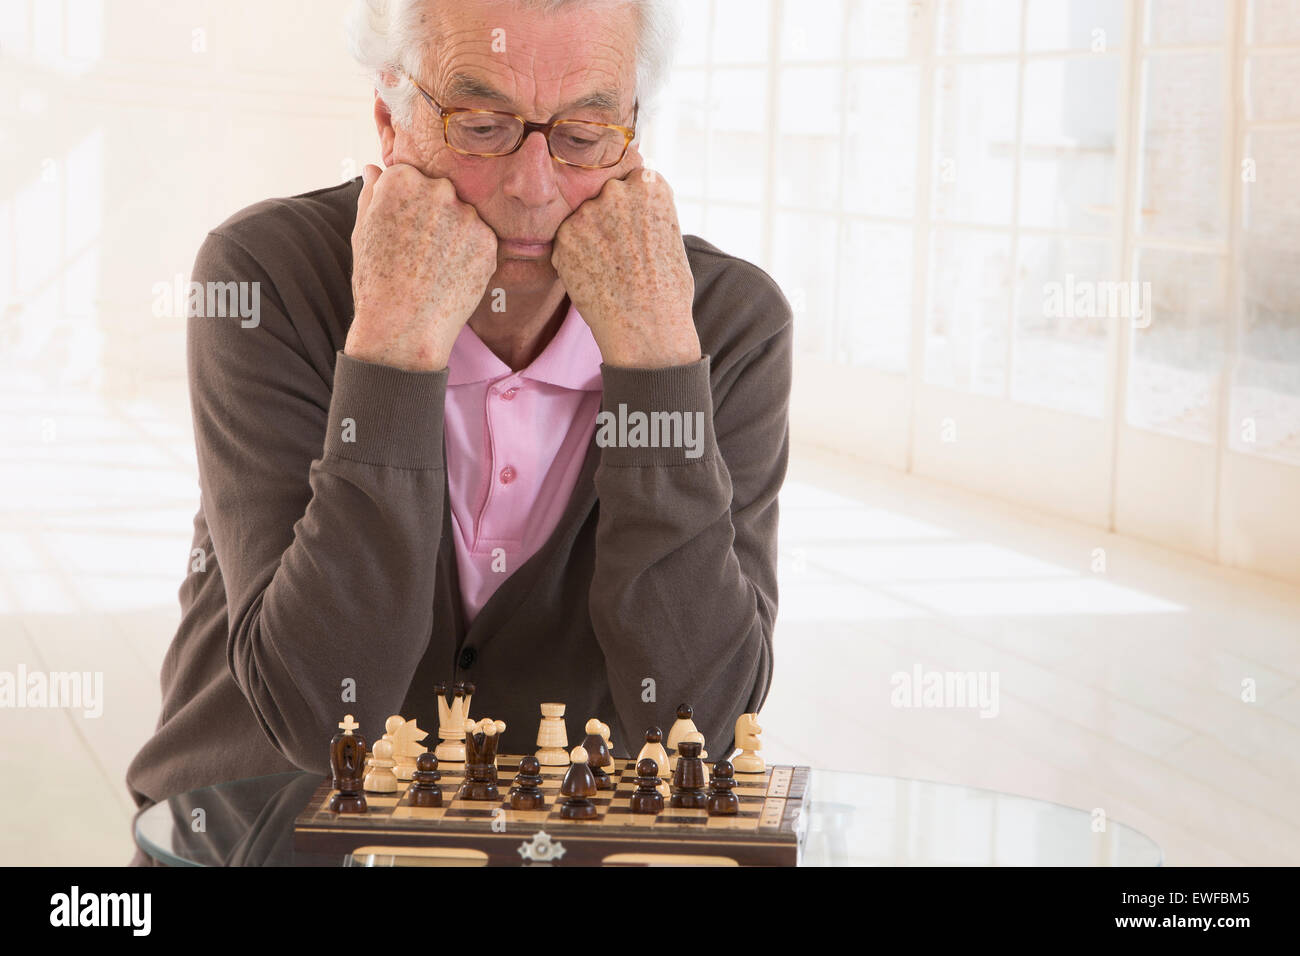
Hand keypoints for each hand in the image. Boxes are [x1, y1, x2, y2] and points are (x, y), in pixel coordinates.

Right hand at [346, 163, 497, 371]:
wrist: (404, 328)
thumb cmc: (376, 281)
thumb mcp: (362, 231)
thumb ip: (372, 193)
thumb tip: (375, 168)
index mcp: (401, 179)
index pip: (412, 177)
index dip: (407, 206)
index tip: (402, 229)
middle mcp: (438, 189)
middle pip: (442, 192)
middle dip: (434, 215)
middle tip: (420, 250)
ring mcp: (467, 215)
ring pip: (464, 216)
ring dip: (455, 233)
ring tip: (435, 266)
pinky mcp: (489, 241)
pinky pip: (481, 239)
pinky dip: (470, 254)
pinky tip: (452, 275)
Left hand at [551, 147, 700, 367]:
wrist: (646, 328)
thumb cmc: (667, 291)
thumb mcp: (671, 237)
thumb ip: (647, 212)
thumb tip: (631, 208)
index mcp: (651, 186)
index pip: (632, 179)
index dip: (632, 207)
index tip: (635, 227)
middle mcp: (617, 191)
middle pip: (605, 195)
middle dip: (609, 218)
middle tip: (620, 253)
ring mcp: (587, 212)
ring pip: (584, 218)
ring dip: (590, 237)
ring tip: (608, 269)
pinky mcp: (564, 236)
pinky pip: (567, 240)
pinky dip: (575, 256)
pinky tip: (593, 277)